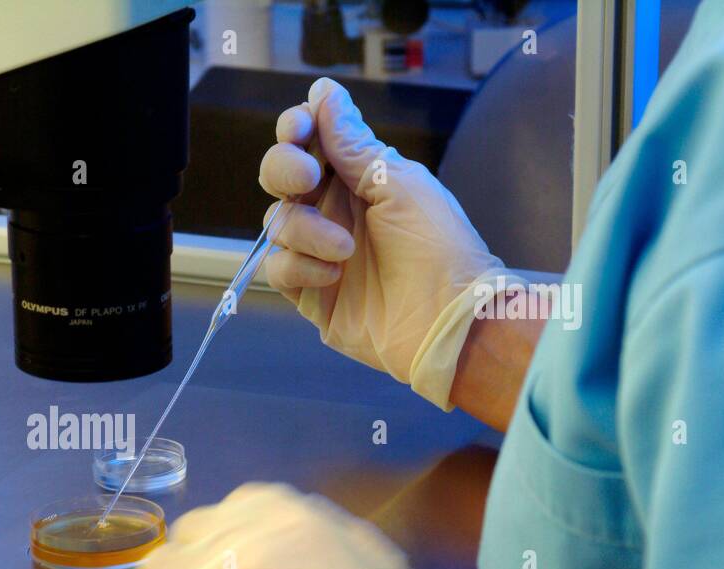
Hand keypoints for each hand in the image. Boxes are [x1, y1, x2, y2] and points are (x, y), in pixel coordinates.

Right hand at [259, 77, 519, 408]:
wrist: (446, 321)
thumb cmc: (438, 248)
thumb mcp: (399, 184)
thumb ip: (352, 144)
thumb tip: (323, 92)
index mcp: (360, 176)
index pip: (311, 140)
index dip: (297, 128)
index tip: (300, 129)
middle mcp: (334, 209)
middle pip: (280, 175)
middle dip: (284, 169)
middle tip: (308, 179)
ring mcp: (318, 250)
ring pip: (277, 222)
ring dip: (305, 230)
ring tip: (345, 250)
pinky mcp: (308, 291)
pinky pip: (277, 268)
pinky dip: (300, 268)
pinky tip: (332, 276)